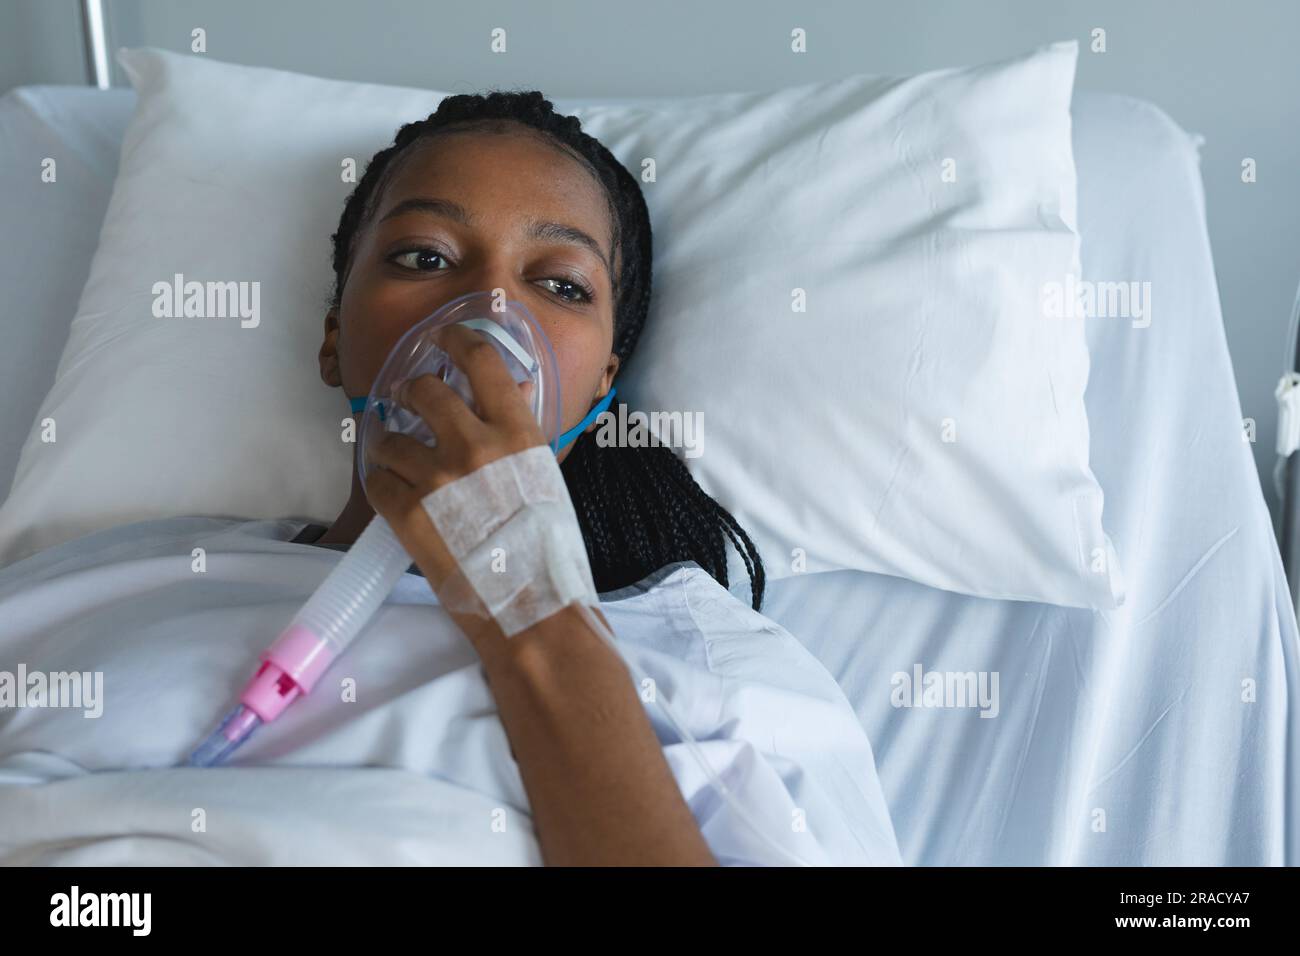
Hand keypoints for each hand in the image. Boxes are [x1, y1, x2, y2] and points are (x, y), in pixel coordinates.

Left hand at [363, 323, 546, 593]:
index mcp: (517, 431)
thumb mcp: (544, 475)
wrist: (530, 605)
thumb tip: (510, 392)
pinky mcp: (406, 512)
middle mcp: (474, 445)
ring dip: (393, 446)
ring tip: (403, 462)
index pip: (480, 360)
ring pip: (391, 438)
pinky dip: (383, 484)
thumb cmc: (548, 546)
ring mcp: (436, 478)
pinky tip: (397, 494)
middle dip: (412, 393)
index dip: (456, 340)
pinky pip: (376, 480)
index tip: (443, 338)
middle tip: (410, 401)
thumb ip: (520, 432)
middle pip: (424, 390)